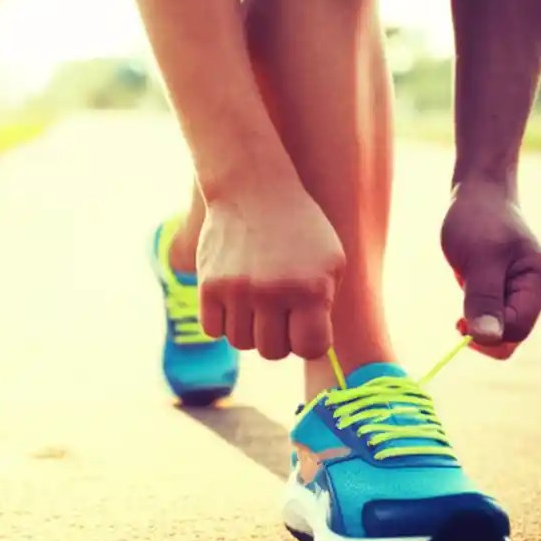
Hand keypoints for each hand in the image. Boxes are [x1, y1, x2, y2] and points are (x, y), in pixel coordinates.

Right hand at [197, 186, 344, 359]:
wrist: (254, 189)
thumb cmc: (300, 229)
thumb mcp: (331, 262)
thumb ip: (326, 306)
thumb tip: (310, 348)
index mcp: (311, 289)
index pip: (310, 349)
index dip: (308, 340)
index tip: (305, 323)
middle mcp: (273, 293)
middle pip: (273, 352)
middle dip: (278, 336)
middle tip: (279, 311)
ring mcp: (238, 291)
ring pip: (241, 343)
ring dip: (249, 328)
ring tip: (256, 302)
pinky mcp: (209, 286)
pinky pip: (213, 329)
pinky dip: (222, 320)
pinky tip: (233, 300)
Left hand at [440, 179, 540, 358]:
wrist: (476, 193)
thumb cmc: (479, 220)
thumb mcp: (479, 260)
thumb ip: (484, 300)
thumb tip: (489, 339)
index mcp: (540, 282)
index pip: (517, 329)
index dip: (488, 333)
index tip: (459, 321)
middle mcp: (537, 290)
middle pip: (512, 335)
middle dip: (484, 329)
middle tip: (457, 316)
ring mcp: (522, 291)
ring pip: (500, 329)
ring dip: (477, 317)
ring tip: (466, 287)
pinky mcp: (505, 289)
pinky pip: (492, 316)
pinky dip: (475, 310)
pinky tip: (467, 287)